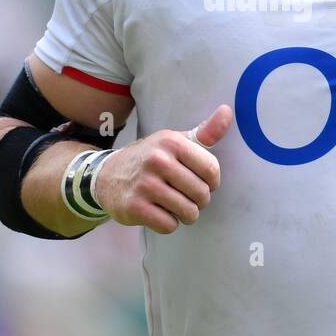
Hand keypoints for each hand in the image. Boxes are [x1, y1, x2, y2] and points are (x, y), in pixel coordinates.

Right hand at [94, 104, 232, 233]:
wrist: (107, 176)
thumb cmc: (151, 159)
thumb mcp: (175, 142)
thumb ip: (205, 132)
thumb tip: (227, 111)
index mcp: (171, 142)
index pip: (211, 170)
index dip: (212, 182)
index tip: (201, 182)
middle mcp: (157, 160)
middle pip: (201, 193)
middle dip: (199, 201)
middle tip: (187, 197)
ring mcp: (145, 184)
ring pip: (188, 212)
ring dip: (186, 214)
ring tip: (176, 206)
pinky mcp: (135, 207)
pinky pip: (169, 225)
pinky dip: (168, 223)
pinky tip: (160, 212)